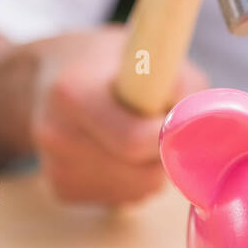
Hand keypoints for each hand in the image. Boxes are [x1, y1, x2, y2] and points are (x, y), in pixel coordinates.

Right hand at [29, 26, 207, 203]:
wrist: (48, 78)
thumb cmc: (107, 61)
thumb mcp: (147, 49)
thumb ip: (180, 84)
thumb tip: (200, 125)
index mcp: (73, 93)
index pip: (134, 141)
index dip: (169, 135)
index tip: (177, 119)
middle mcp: (57, 135)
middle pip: (142, 172)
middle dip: (166, 152)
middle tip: (160, 123)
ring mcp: (57, 168)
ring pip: (139, 189)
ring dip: (153, 167)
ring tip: (136, 130)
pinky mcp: (63, 191)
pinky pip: (123, 198)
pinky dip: (134, 178)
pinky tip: (117, 149)